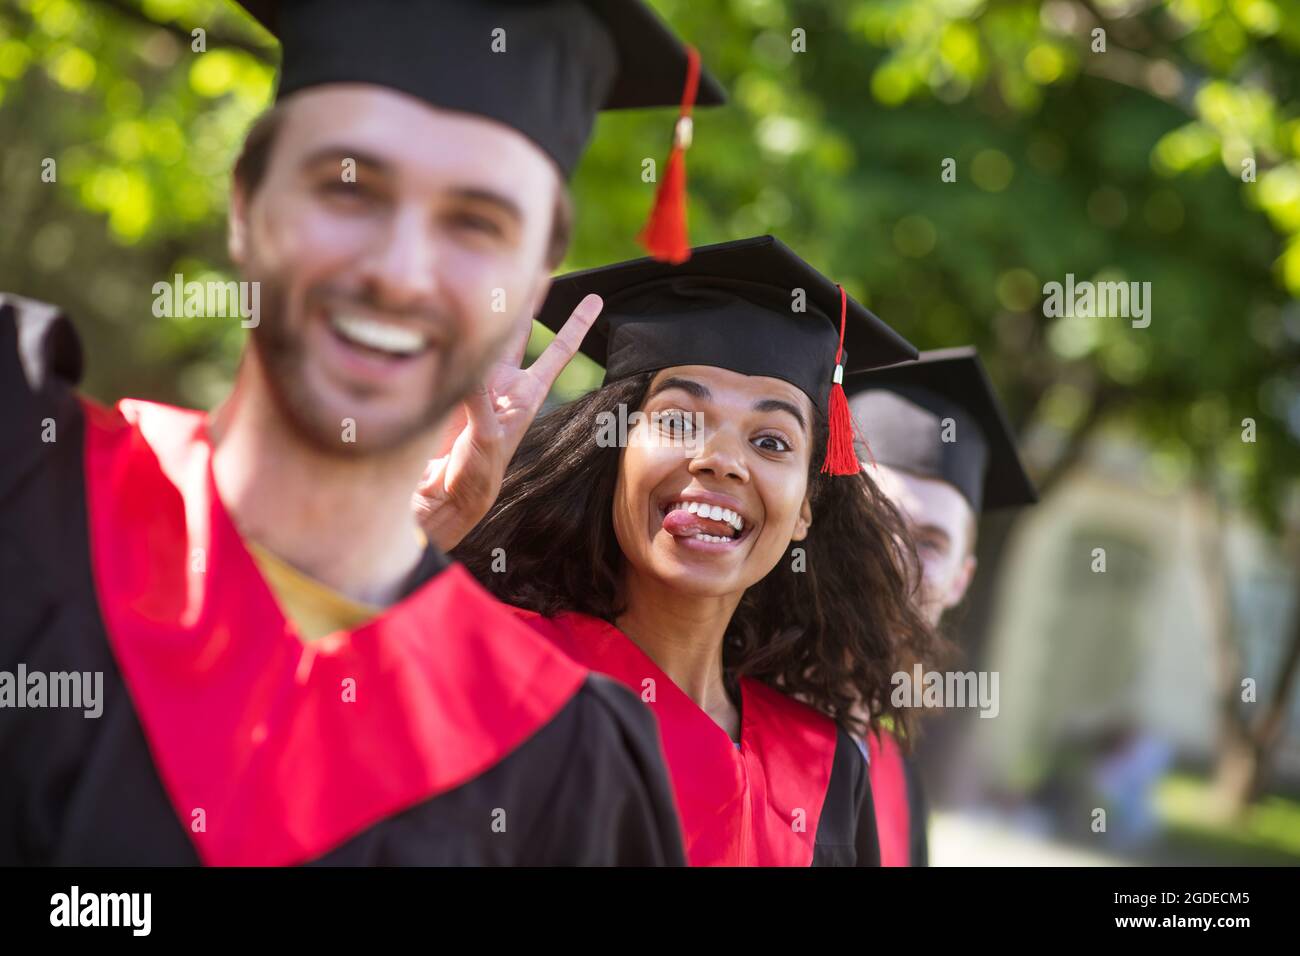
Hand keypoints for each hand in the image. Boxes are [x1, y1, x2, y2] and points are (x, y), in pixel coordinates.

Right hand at [412, 293, 602, 551]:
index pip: (556, 351)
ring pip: (483, 334)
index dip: (576, 324)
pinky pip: (449, 351)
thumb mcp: (485, 440)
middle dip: (527, 297)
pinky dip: (448, 332)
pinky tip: (444, 310)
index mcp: (524, 394)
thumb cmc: (475, 477)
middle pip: (517, 330)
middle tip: (537, 260)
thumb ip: (478, 402)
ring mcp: (472, 383)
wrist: (441, 498)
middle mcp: (501, 383)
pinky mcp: (443, 387)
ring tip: (496, 272)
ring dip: (487, 307)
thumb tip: (471, 368)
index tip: (595, 299)